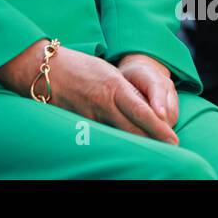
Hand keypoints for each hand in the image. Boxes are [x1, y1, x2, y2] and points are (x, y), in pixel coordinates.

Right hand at [0, 40, 178, 144]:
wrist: (43, 68)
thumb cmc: (77, 66)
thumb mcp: (106, 71)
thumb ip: (124, 89)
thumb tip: (142, 106)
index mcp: (114, 87)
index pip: (143, 112)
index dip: (160, 129)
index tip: (174, 140)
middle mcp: (103, 104)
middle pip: (134, 130)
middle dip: (152, 141)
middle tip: (169, 151)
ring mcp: (90, 116)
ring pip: (118, 136)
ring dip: (134, 144)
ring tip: (149, 151)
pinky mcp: (78, 124)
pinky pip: (100, 135)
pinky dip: (112, 141)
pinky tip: (119, 147)